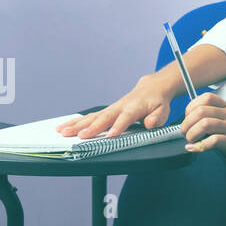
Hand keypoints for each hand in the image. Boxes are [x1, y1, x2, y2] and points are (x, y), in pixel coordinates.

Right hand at [57, 72, 174, 139]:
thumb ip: (157, 118)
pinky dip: (75, 122)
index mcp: (135, 107)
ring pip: (92, 116)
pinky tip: (62, 127)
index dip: (118, 127)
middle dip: (91, 127)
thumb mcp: (163, 110)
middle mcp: (120, 107)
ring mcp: (111, 108)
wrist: (151, 88)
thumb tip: (150, 124)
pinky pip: (89, 117)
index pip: (125, 118)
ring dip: (77, 124)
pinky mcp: (105, 111)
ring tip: (63, 132)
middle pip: (104, 117)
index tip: (109, 136)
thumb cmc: (157, 102)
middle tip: (78, 136)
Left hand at [181, 92, 225, 174]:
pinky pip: (213, 141)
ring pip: (205, 123)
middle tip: (186, 134)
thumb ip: (214, 121)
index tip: (187, 119)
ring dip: (191, 134)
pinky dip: (199, 146)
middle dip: (186, 123)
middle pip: (201, 110)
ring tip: (191, 141)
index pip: (206, 97)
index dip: (191, 107)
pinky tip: (195, 149)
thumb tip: (190, 123)